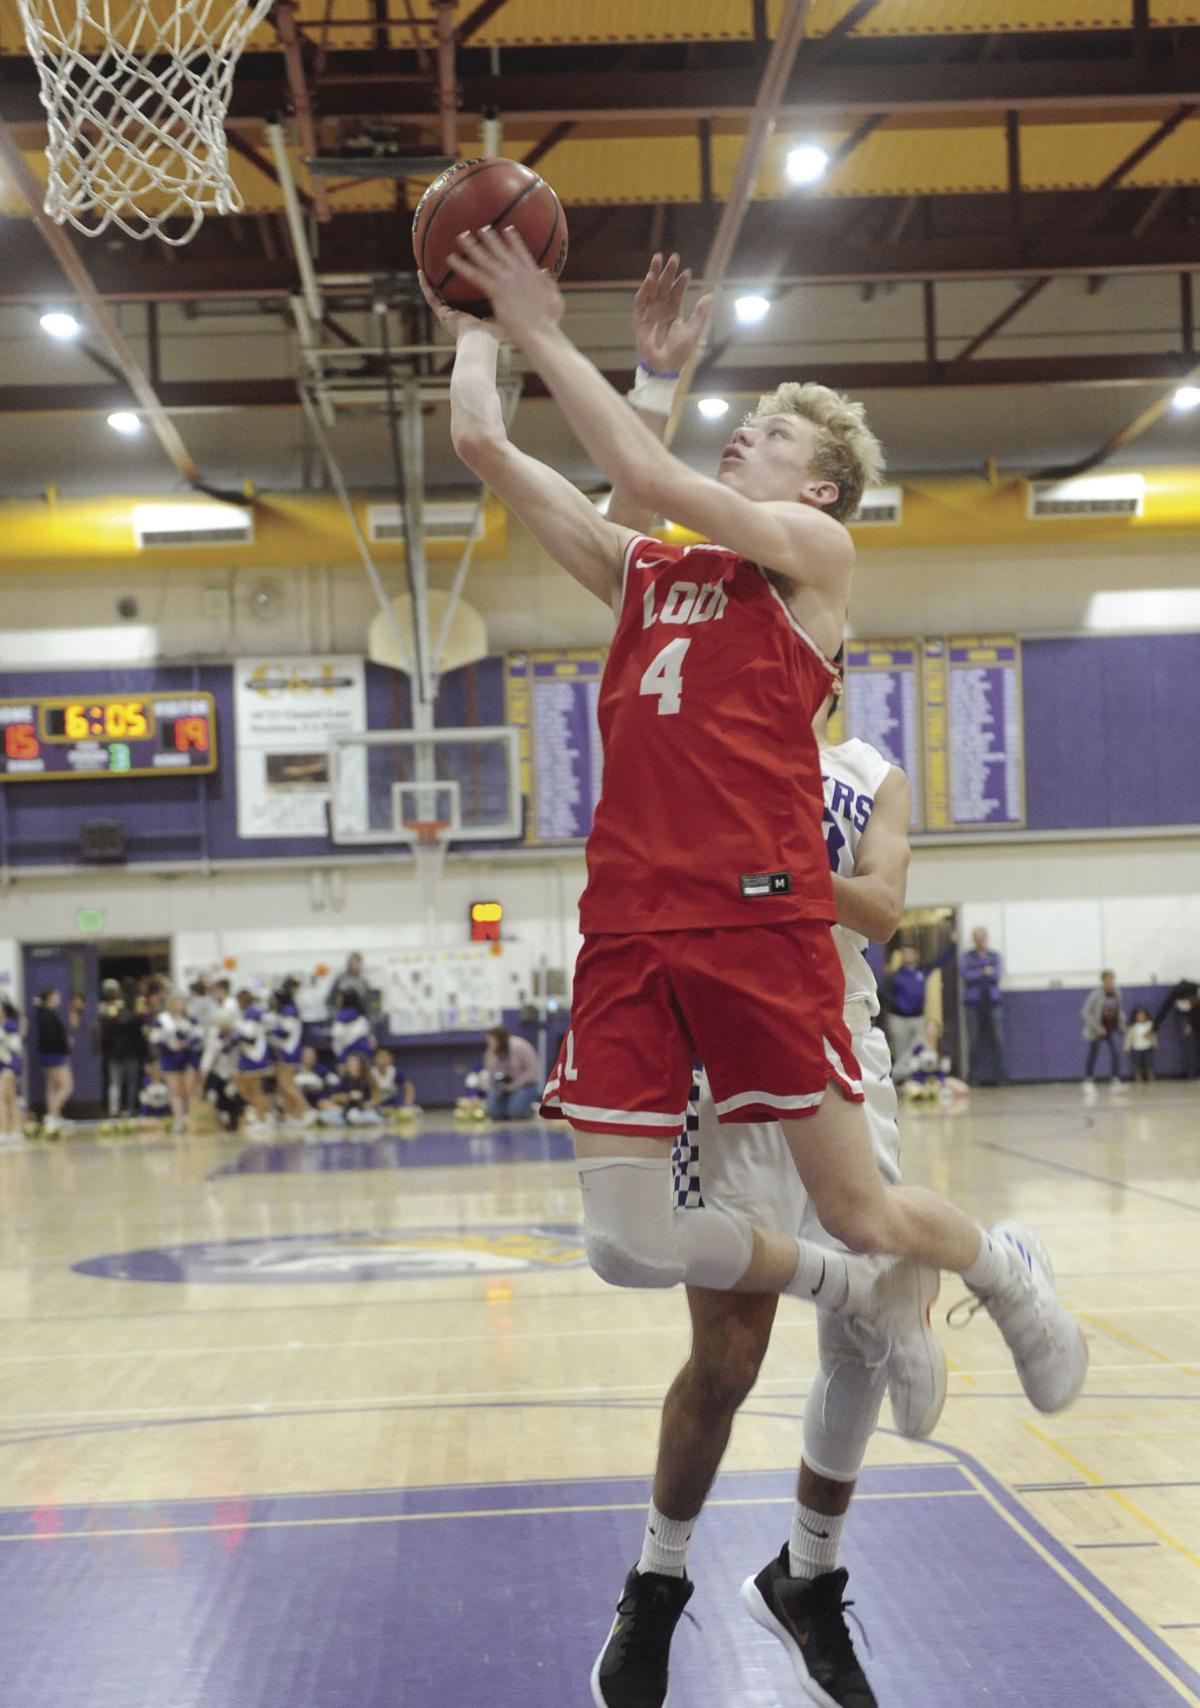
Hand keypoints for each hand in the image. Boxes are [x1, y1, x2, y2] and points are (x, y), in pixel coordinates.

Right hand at [418, 270, 497, 340]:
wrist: (482, 341)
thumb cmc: (494, 333)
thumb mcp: (500, 312)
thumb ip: (504, 299)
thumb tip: (512, 285)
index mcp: (471, 317)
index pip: (466, 301)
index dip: (464, 289)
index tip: (463, 276)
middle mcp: (458, 316)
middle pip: (449, 298)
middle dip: (444, 285)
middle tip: (440, 269)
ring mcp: (449, 316)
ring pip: (437, 297)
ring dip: (430, 283)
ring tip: (423, 268)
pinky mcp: (443, 315)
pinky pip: (431, 298)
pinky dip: (425, 286)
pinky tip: (420, 272)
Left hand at [446, 226, 563, 342]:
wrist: (540, 333)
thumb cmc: (549, 323)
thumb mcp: (555, 301)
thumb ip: (549, 284)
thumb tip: (545, 270)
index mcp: (533, 274)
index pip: (522, 253)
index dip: (514, 240)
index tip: (507, 229)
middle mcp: (519, 272)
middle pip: (501, 251)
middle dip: (491, 238)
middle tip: (481, 229)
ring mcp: (507, 280)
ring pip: (485, 259)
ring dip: (472, 246)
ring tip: (461, 236)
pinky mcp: (497, 290)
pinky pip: (475, 275)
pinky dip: (462, 266)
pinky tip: (451, 259)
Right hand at [633, 252, 711, 375]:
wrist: (663, 366)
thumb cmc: (678, 352)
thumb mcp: (693, 330)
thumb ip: (700, 312)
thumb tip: (711, 295)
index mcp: (673, 312)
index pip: (677, 292)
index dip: (682, 282)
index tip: (688, 271)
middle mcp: (661, 310)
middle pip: (664, 286)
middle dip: (668, 271)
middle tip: (674, 257)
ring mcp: (649, 312)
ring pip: (652, 288)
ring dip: (655, 273)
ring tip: (659, 258)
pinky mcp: (639, 318)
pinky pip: (641, 300)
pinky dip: (645, 288)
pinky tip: (651, 278)